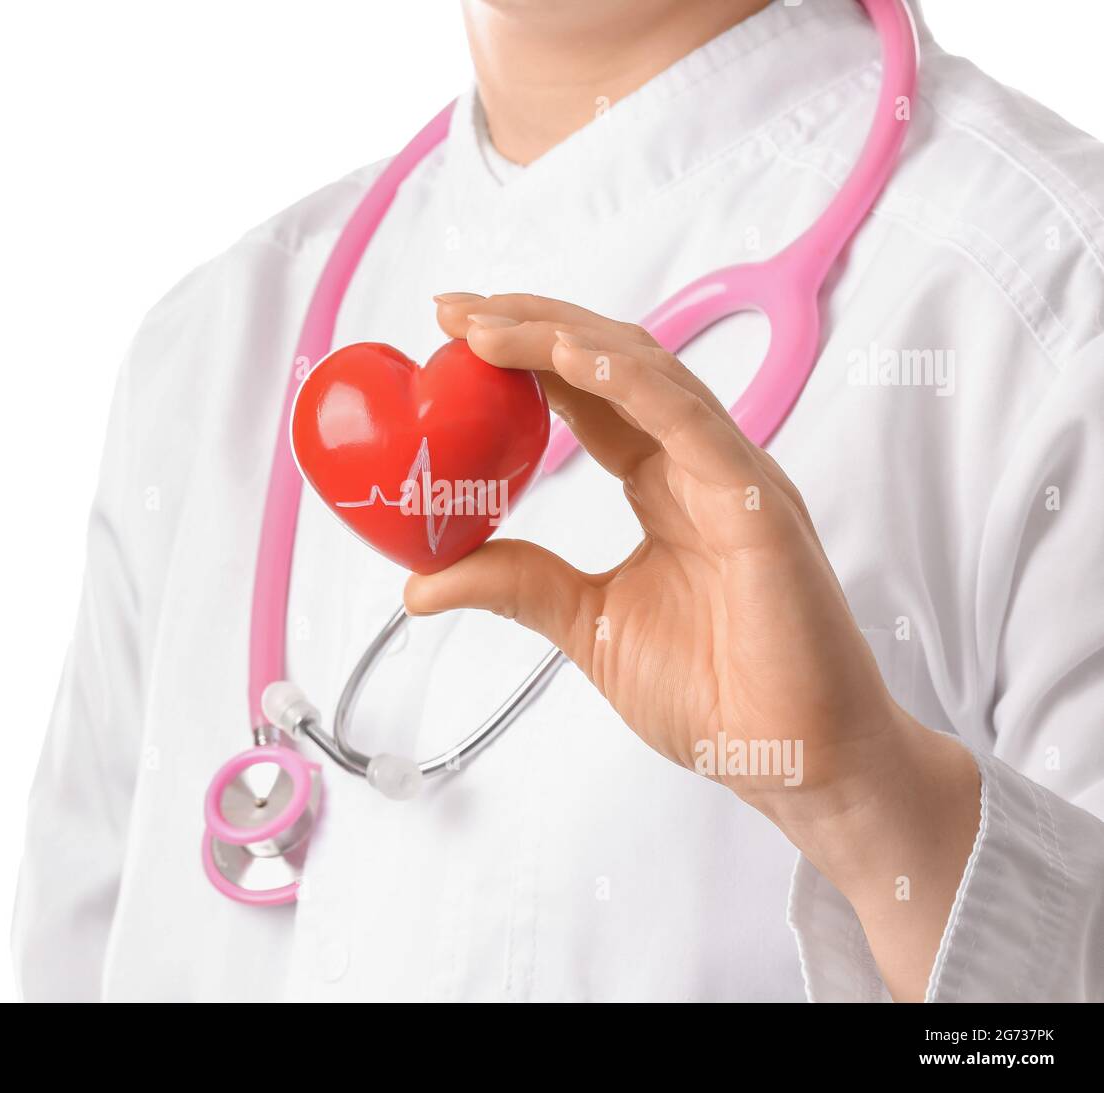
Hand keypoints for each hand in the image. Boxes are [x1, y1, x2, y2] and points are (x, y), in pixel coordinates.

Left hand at [409, 292, 979, 999]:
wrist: (796, 761)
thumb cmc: (718, 694)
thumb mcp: (588, 624)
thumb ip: (517, 585)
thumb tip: (421, 582)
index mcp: (666, 486)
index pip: (591, 397)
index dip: (526, 357)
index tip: (453, 335)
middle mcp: (700, 465)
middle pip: (612, 366)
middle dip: (532, 327)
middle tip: (455, 307)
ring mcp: (733, 478)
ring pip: (647, 375)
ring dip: (563, 338)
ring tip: (487, 323)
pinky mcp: (758, 506)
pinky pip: (690, 424)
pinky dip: (629, 383)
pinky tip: (569, 359)